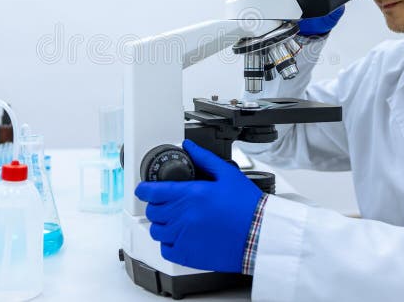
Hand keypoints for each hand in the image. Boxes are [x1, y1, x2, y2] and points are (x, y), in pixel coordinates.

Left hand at [135, 140, 263, 272]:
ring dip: (162, 224)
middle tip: (167, 203)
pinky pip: (165, 250)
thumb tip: (189, 147)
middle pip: (152, 210)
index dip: (144, 189)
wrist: (260, 234)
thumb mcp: (227, 174)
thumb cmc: (247, 207)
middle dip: (157, 204)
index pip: (152, 191)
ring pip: (156, 230)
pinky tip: (180, 237)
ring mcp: (183, 237)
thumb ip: (204, 158)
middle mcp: (182, 216)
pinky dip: (169, 243)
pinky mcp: (188, 255)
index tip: (143, 188)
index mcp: (190, 194)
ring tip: (175, 220)